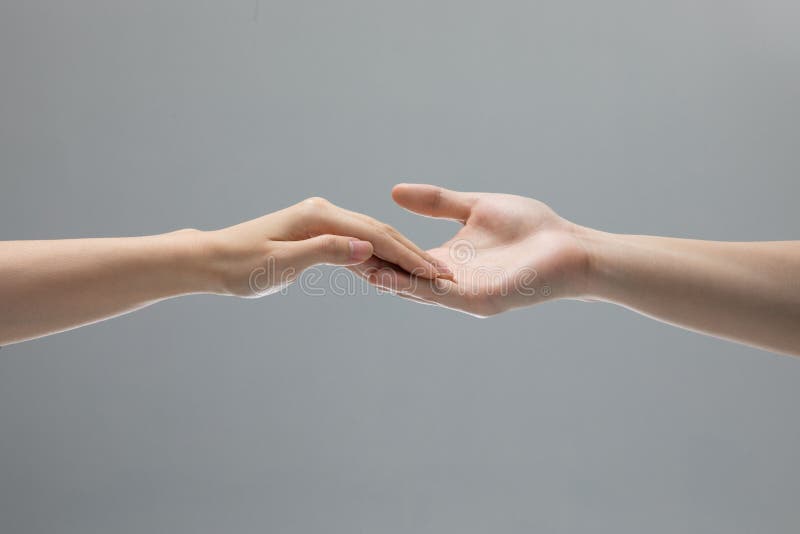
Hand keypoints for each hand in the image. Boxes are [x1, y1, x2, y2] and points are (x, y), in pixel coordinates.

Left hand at [204, 196, 452, 296]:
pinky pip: (355, 244)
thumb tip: (368, 248)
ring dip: (399, 255)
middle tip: (445, 275)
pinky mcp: (316, 232)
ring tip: (429, 273)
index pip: (374, 236)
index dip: (408, 256)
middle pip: (379, 232)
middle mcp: (324, 212)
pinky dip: (377, 257)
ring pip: (370, 238)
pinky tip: (393, 270)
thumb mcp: (282, 263)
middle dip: (412, 254)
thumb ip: (326, 253)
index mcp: (319, 216)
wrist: (210, 260)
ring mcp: (321, 220)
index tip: (435, 274)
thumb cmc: (240, 265)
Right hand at [349, 185, 589, 315]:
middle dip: (371, 265)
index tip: (341, 235)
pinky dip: (411, 287)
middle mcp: (450, 280)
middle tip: (333, 254)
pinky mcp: (479, 301)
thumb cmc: (532, 229)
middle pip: (402, 274)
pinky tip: (386, 277)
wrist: (571, 248)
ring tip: (349, 267)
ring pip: (414, 289)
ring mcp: (463, 294)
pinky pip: (439, 295)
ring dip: (383, 279)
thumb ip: (438, 202)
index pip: (402, 255)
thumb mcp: (475, 207)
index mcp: (448, 259)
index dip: (374, 247)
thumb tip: (394, 192)